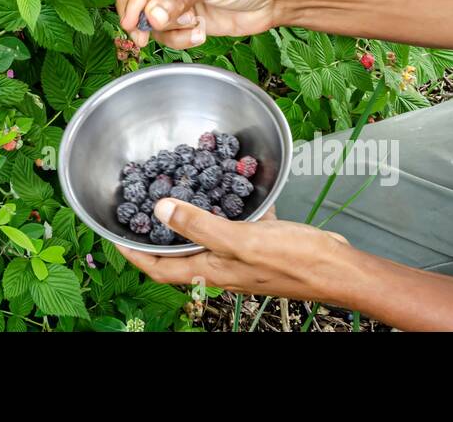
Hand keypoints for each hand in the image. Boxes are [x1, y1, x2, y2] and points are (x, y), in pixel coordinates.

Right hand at [114, 0, 284, 48]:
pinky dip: (180, 38)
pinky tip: (200, 33)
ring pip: (150, 19)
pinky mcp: (185, 18)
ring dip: (168, 29)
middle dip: (138, 16)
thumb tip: (150, 17)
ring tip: (193, 27)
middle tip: (140, 36)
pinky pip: (167, 33)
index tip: (131, 21)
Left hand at [114, 199, 351, 299]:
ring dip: (191, 214)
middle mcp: (221, 266)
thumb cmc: (294, 260)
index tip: (113, 235)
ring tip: (177, 189)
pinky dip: (229, 204)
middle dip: (156, 233)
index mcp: (210, 269)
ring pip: (207, 235)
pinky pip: (235, 222)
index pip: (158, 268)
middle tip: (139, 207)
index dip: (132, 254)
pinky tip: (233, 183)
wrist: (339, 269)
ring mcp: (241, 256)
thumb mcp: (241, 240)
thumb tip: (159, 208)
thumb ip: (199, 224)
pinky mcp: (261, 243)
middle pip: (178, 252)